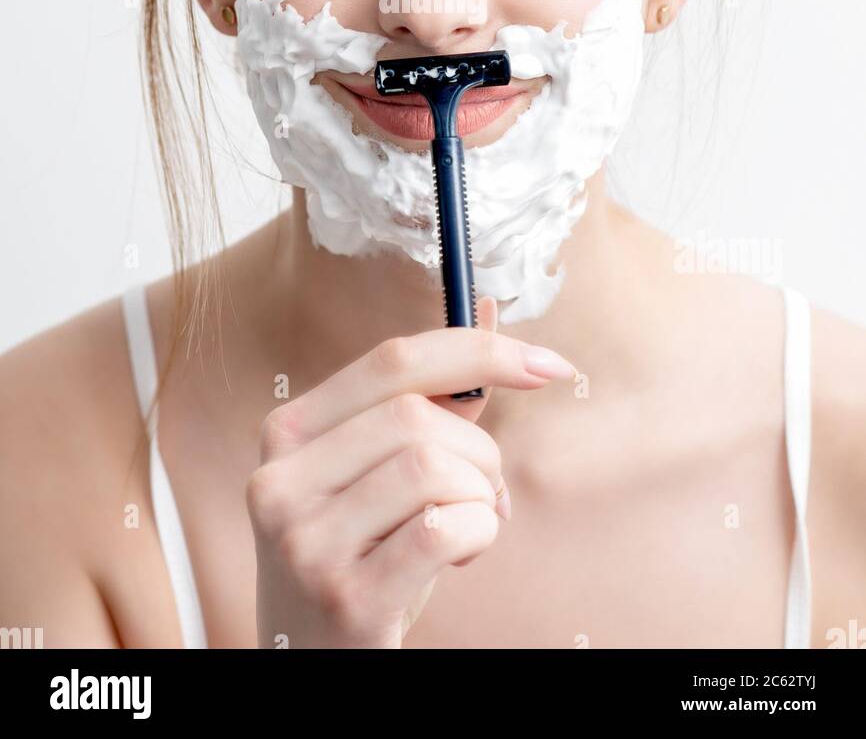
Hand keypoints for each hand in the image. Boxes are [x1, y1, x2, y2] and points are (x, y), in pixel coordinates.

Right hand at [246, 296, 576, 647]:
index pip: (392, 360)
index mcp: (288, 432)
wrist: (309, 661)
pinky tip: (463, 555)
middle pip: (418, 415)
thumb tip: (491, 312)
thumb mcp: (376, 474)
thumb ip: (433, 401)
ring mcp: (305, 541)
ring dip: (480, 497)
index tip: (549, 366)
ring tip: (468, 526)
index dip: (479, 350)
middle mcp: (281, 480)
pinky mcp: (344, 598)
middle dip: (480, 452)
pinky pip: (444, 531)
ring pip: (434, 468)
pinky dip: (478, 535)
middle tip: (483, 490)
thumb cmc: (361, 553)